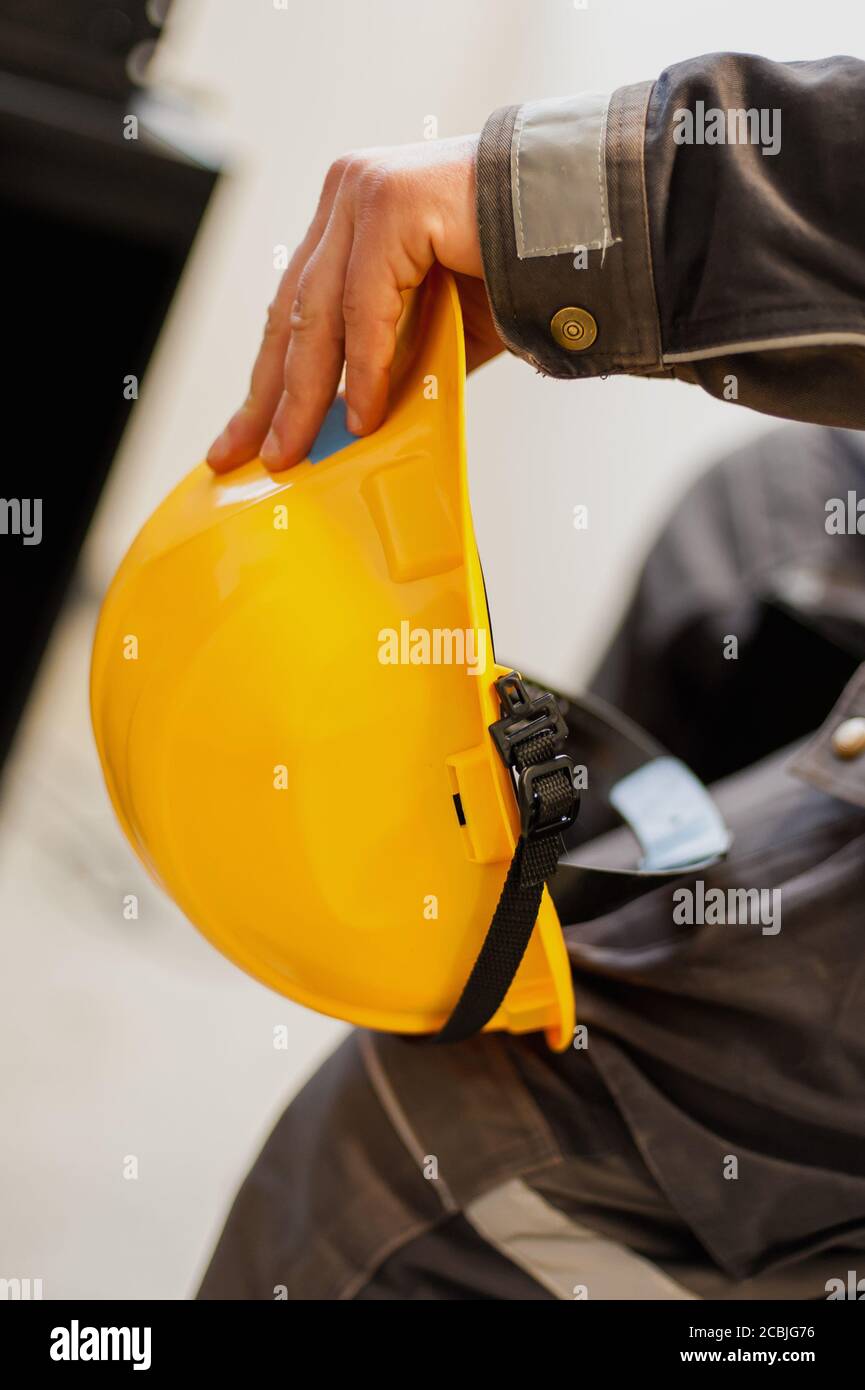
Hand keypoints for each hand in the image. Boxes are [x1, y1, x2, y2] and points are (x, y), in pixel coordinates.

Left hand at [207, 135, 502, 473]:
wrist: (588, 227)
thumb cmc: (517, 273)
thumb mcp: (434, 333)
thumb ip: (388, 366)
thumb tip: (342, 425)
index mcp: (350, 217)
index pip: (293, 308)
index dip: (266, 378)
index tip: (243, 434)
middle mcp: (349, 195)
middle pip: (292, 313)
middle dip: (267, 394)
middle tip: (246, 455)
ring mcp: (366, 191)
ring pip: (319, 313)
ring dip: (302, 394)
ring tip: (292, 451)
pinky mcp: (394, 202)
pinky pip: (365, 305)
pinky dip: (361, 368)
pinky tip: (357, 418)